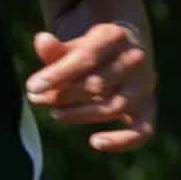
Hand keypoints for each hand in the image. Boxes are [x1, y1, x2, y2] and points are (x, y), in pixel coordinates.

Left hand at [27, 23, 155, 151]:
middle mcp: (135, 60)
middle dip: (64, 95)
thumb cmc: (88, 49)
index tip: (32, 87)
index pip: (86, 58)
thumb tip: (42, 40)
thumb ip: (56, 49)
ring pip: (114, 107)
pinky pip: (143, 131)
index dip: (58, 74)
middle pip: (99, 84)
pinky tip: (95, 142)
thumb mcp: (72, 45)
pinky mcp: (147, 107)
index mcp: (115, 37)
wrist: (120, 51)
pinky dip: (122, 141)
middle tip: (38, 99)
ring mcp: (144, 85)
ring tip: (55, 113)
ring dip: (80, 114)